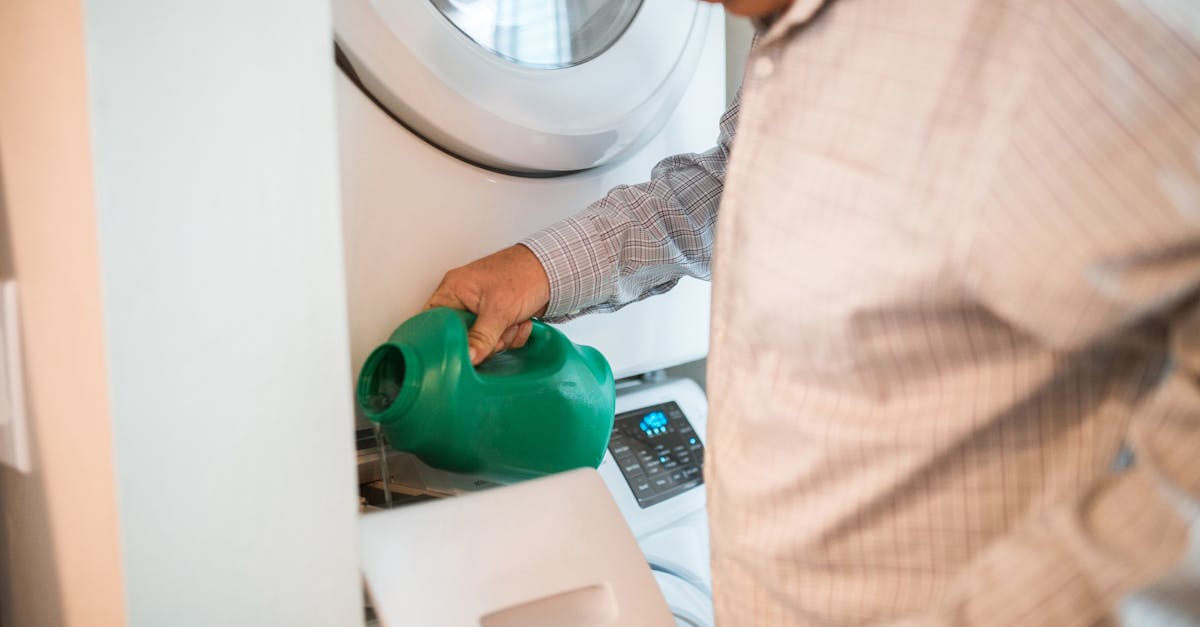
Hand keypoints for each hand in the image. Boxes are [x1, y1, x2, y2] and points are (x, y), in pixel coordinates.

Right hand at [425, 245, 550, 364]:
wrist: (554, 270)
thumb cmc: (523, 274)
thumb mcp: (499, 310)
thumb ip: (481, 337)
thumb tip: (467, 358)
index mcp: (452, 290)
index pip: (434, 322)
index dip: (447, 338)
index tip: (463, 348)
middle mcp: (463, 300)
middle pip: (461, 337)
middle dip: (486, 339)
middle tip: (498, 330)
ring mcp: (480, 310)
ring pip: (481, 342)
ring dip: (503, 338)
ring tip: (513, 321)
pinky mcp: (497, 318)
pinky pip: (497, 340)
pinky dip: (512, 336)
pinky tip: (521, 322)